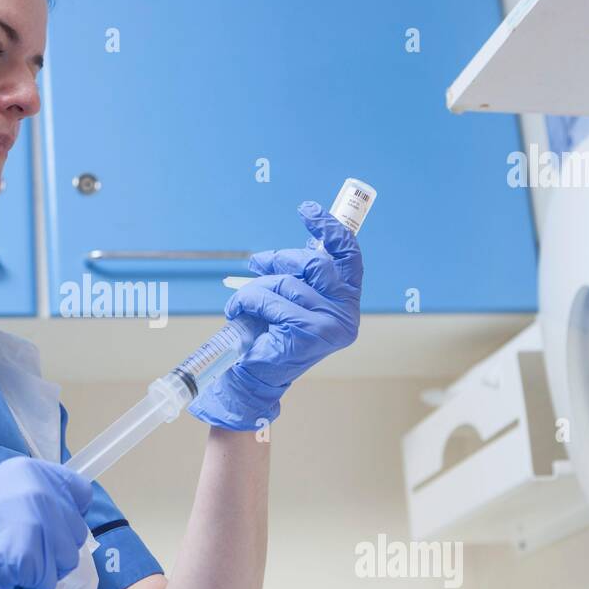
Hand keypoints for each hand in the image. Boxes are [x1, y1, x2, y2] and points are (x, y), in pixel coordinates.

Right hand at [0, 456, 93, 588]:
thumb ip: (32, 495)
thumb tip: (63, 513)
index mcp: (34, 471)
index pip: (80, 493)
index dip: (67, 516)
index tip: (51, 529)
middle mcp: (41, 491)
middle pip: (76, 534)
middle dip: (52, 551)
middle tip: (16, 552)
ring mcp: (38, 523)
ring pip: (65, 562)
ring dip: (40, 572)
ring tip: (5, 562)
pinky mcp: (30, 556)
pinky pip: (46, 584)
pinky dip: (26, 588)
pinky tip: (0, 576)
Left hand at [188, 200, 362, 430]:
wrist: (254, 378)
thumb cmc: (271, 334)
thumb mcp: (292, 297)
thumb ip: (304, 273)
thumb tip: (306, 239)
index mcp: (347, 302)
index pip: (349, 257)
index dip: (330, 229)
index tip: (307, 210)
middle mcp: (346, 314)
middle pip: (314, 263)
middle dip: (279, 258)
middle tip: (256, 263)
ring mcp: (330, 326)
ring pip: (285, 281)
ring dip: (256, 287)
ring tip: (244, 303)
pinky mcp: (307, 334)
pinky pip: (271, 300)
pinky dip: (248, 301)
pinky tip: (239, 312)